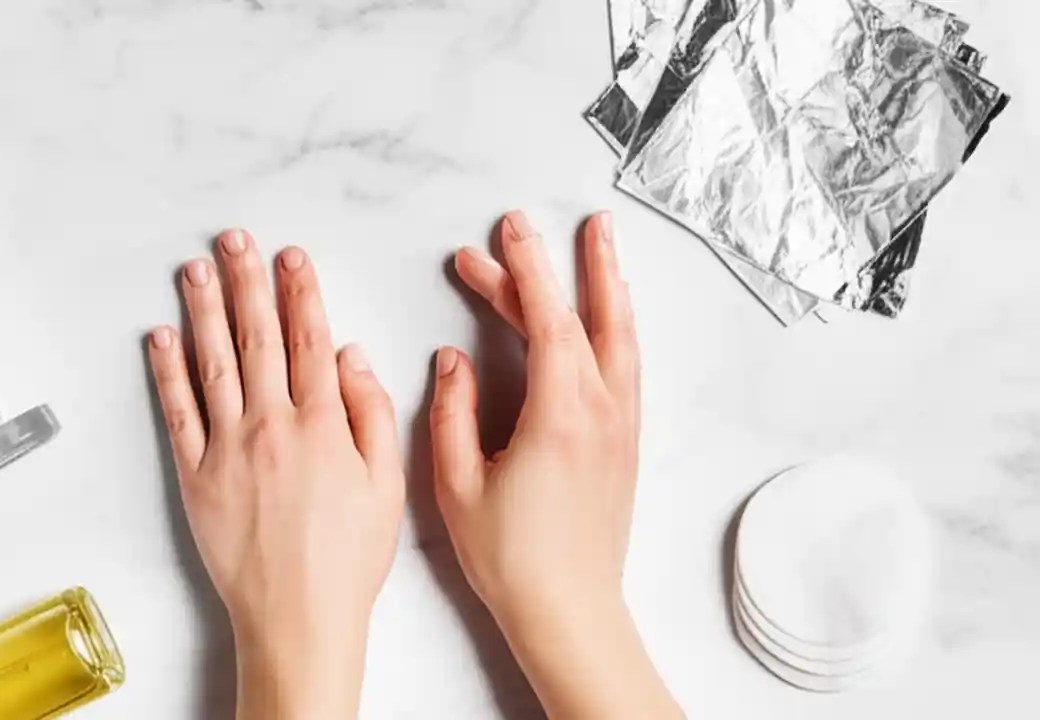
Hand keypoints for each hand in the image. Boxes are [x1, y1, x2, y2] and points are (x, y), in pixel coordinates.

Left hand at [148, 230, 404, 719]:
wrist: (297, 616)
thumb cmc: (348, 558)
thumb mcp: (388, 485)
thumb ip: (371, 415)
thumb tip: (352, 357)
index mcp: (323, 424)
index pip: (309, 340)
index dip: (300, 292)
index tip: (292, 257)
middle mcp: (272, 425)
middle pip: (258, 338)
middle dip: (248, 282)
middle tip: (236, 240)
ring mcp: (228, 448)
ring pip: (214, 363)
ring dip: (205, 310)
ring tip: (196, 269)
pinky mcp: (195, 476)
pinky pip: (178, 412)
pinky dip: (169, 371)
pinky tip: (163, 336)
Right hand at [431, 211, 679, 718]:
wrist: (569, 610)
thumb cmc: (511, 557)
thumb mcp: (459, 483)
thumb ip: (452, 412)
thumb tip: (453, 359)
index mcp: (561, 413)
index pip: (546, 318)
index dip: (524, 269)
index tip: (506, 232)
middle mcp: (602, 409)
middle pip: (586, 316)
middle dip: (558, 265)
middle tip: (527, 225)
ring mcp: (620, 424)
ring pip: (619, 335)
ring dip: (605, 285)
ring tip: (597, 243)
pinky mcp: (624, 442)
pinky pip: (625, 364)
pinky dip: (614, 326)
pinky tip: (604, 315)